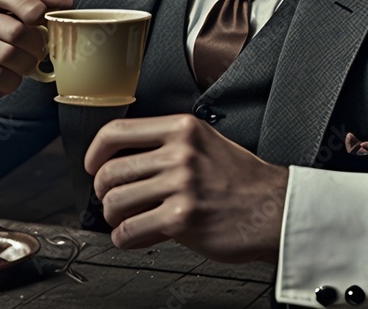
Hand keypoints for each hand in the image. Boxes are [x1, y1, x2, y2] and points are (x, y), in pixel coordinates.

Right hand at [0, 0, 72, 110]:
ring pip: (6, 56)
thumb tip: (66, 1)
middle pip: (16, 32)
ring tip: (24, 66)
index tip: (43, 27)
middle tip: (38, 53)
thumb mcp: (15, 16)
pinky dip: (10, 82)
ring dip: (24, 67)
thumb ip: (39, 4)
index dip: (41, 15)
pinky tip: (8, 78)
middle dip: (35, 48)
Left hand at [84, 115, 288, 262]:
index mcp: (182, 128)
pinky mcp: (182, 218)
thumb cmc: (241, 181)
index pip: (117, 131)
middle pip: (110, 171)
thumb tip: (123, 160)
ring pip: (116, 202)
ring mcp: (181, 185)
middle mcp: (180, 153)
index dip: (95, 151)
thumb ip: (168, 145)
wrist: (275, 209)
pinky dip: (125, 238)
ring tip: (126, 221)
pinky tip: (135, 237)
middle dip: (103, 192)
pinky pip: (130, 231)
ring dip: (113, 217)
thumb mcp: (206, 143)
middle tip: (112, 201)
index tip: (92, 165)